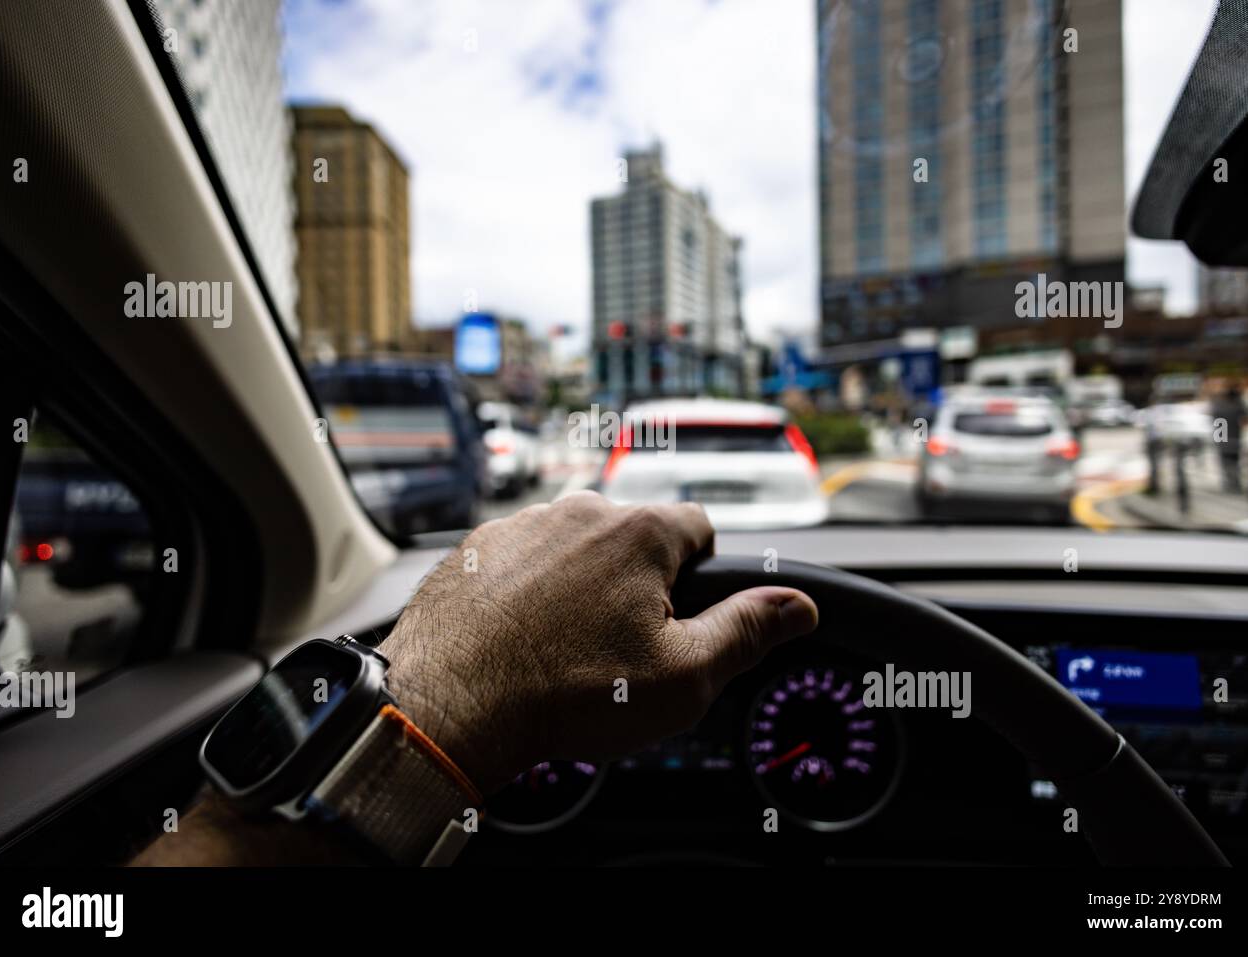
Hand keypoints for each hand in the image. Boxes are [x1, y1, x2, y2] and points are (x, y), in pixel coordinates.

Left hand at [379, 491, 818, 794]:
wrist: (448, 704)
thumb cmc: (564, 693)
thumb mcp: (683, 674)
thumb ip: (748, 630)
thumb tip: (798, 605)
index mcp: (639, 533)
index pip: (701, 528)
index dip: (703, 577)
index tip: (684, 616)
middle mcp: (579, 512)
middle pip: (635, 539)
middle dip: (639, 584)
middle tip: (624, 648)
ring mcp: (521, 525)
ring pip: (575, 548)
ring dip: (581, 584)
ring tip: (566, 649)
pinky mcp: (476, 547)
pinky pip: (522, 560)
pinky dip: (528, 590)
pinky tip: (522, 638)